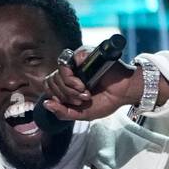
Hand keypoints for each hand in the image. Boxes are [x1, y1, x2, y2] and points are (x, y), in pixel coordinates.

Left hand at [40, 48, 154, 121]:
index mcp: (68, 83)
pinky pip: (65, 65)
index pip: (49, 86)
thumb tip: (46, 104)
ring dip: (69, 90)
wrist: (123, 93)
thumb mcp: (81, 113)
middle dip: (64, 96)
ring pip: (56, 75)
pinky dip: (71, 80)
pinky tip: (83, 85)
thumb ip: (63, 112)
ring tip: (85, 93)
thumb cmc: (106, 101)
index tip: (73, 103)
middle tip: (81, 100)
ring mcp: (75, 62)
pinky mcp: (81, 54)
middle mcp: (70, 71)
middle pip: (51, 81)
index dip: (56, 97)